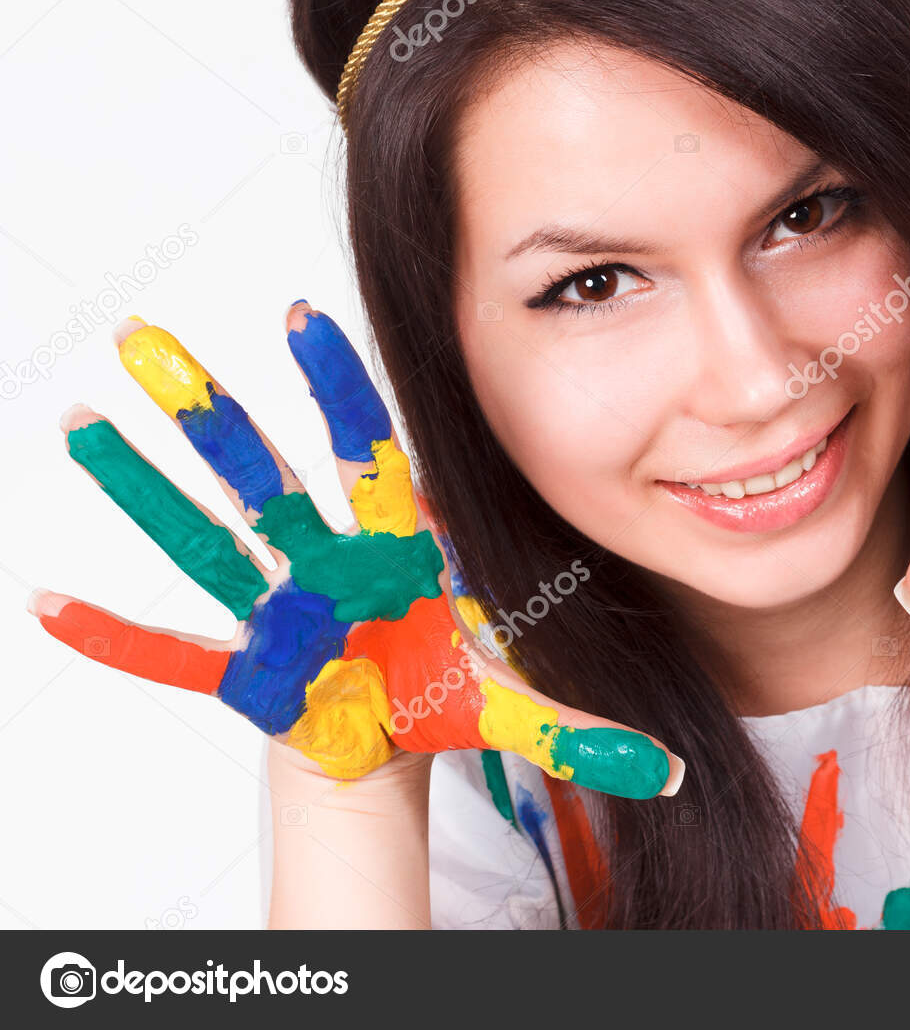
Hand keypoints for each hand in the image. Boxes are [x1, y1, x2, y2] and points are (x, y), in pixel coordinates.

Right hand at [27, 302, 683, 797]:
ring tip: (83, 422)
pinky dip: (123, 638)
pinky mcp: (246, 667)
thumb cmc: (448, 686)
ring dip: (145, 485)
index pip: (370, 452)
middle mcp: (325, 562)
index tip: (308, 316)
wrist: (399, 729)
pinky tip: (53, 606)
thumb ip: (587, 731)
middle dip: (214, 413)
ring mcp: (278, 609)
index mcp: (394, 548)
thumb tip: (671, 769)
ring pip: (207, 538)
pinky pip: (178, 655)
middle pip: (266, 476)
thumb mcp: (519, 700)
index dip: (339, 389)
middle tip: (150, 337)